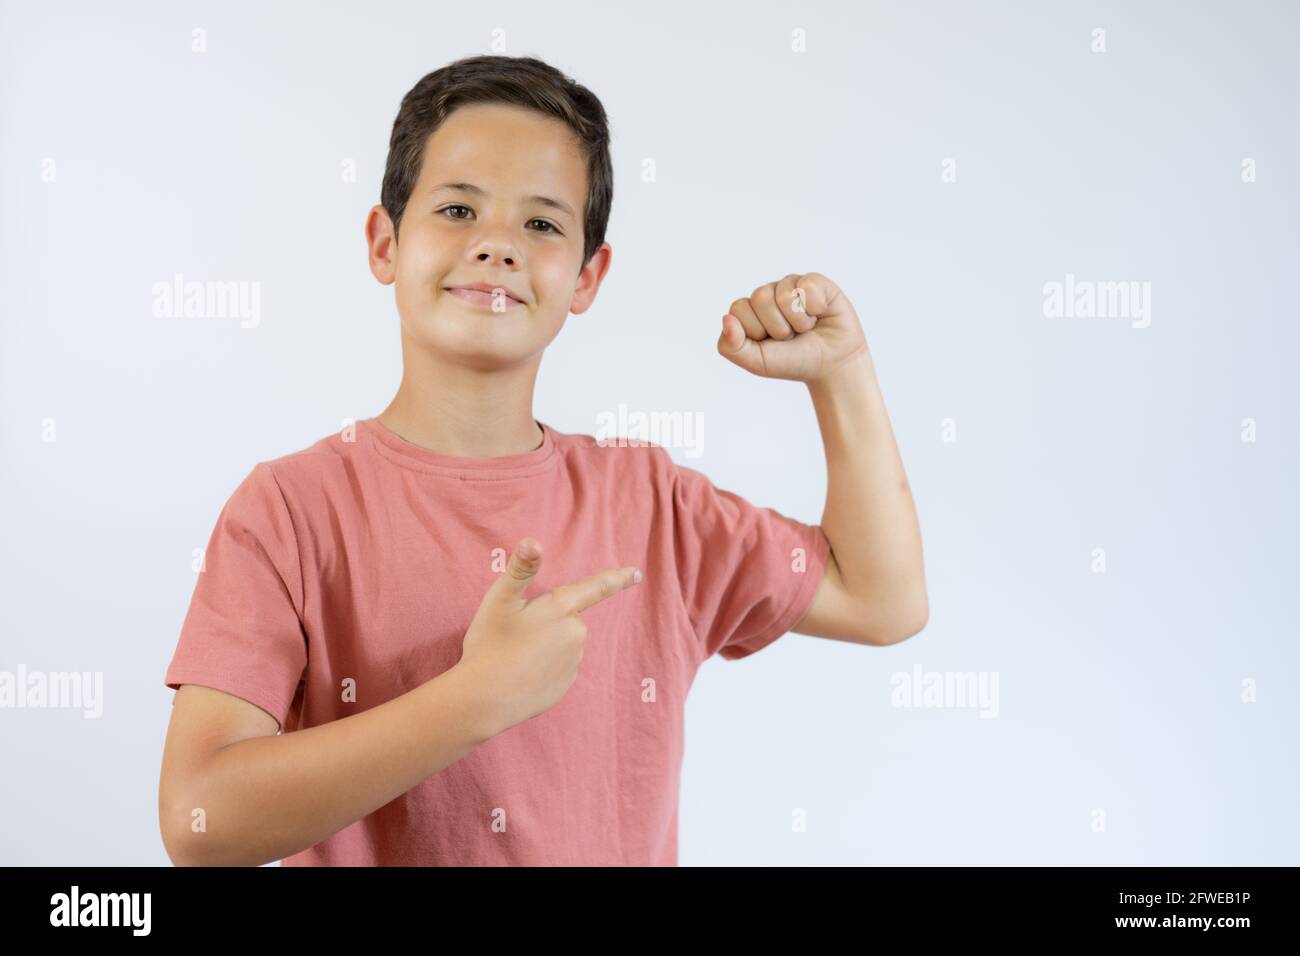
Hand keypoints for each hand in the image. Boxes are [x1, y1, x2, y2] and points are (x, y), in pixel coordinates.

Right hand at [456, 538, 641, 733]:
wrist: (483, 700)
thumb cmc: (489, 645)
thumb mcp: (499, 601)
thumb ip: (520, 570)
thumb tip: (533, 542)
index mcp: (561, 609)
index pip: (597, 587)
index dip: (617, 578)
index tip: (636, 573)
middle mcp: (576, 634)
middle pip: (567, 617)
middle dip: (546, 620)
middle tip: (515, 633)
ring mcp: (573, 662)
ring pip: (561, 642)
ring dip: (543, 644)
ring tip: (514, 655)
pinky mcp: (566, 685)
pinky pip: (557, 667)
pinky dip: (541, 667)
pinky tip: (521, 673)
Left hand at [717, 272, 867, 382]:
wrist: (831, 365)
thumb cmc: (793, 361)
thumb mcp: (757, 362)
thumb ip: (732, 346)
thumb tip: (726, 318)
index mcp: (749, 310)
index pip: (739, 309)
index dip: (756, 331)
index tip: (770, 343)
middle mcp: (767, 294)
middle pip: (761, 298)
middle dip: (779, 327)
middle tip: (791, 336)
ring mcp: (790, 285)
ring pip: (785, 295)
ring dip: (799, 321)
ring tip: (806, 328)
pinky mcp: (814, 281)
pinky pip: (808, 286)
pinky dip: (816, 308)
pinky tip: (820, 314)